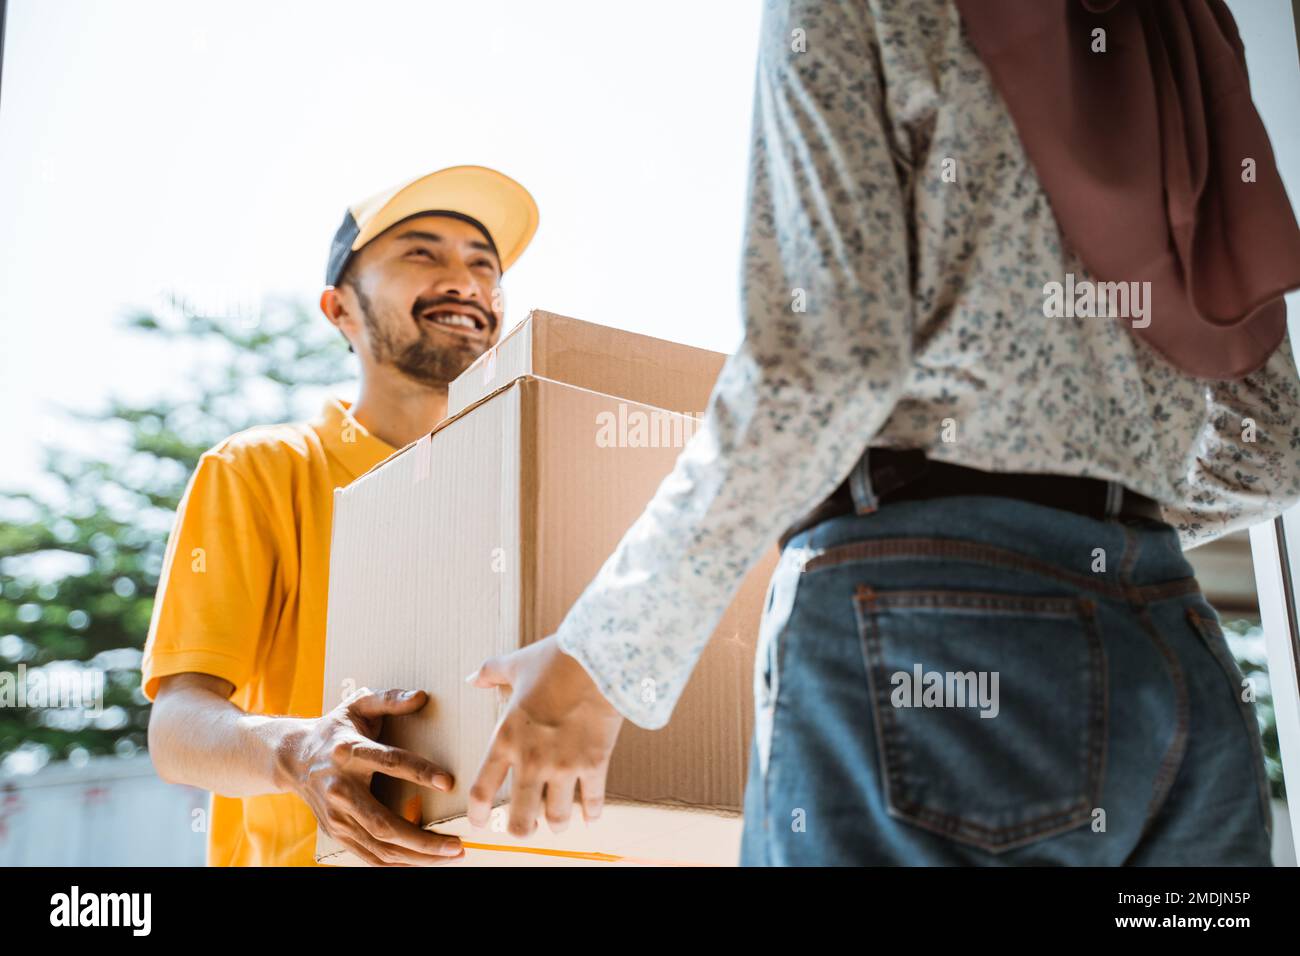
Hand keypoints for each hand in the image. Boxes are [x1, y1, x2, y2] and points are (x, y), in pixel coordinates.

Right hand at [278, 687, 464, 865]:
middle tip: (458, 844)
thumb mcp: (358, 705)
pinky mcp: (336, 832)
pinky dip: (397, 864)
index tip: (448, 782)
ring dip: (417, 857)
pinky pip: (369, 857)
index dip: (419, 772)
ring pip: (379, 847)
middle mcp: (341, 789)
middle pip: (384, 823)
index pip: (389, 763)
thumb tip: (421, 696)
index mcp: (349, 753)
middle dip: (423, 840)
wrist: (293, 757)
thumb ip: (389, 700)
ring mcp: (337, 817)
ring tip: (450, 855)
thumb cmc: (334, 728)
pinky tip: (423, 862)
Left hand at [466, 636, 623, 836]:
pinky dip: (592, 812)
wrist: (599, 658)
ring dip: (557, 823)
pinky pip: (593, 801)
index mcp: (506, 738)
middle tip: (525, 826)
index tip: (481, 822)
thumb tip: (471, 678)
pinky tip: (590, 814)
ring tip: (558, 821)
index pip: (482, 791)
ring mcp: (565, 766)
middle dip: (522, 830)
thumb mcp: (515, 664)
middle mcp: (532, 760)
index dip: (478, 815)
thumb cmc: (554, 660)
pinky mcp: (595, 764)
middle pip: (521, 820)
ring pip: (558, 818)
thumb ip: (489, 672)